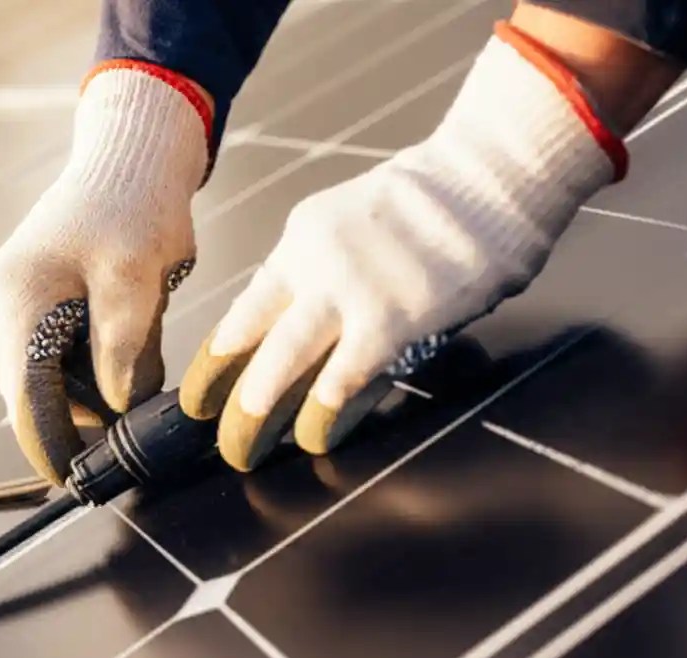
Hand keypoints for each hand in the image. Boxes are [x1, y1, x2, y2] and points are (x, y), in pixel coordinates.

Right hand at [0, 67, 208, 482]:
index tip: (81, 484)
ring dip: (90, 398)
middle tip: (127, 450)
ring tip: (138, 409)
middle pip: (32, 394)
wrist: (135, 151)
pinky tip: (132, 367)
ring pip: (51, 377)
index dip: (52, 448)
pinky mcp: (49, 297)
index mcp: (20, 301)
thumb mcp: (135, 280)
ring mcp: (25, 300)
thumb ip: (122, 349)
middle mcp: (10, 304)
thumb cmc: (136, 206)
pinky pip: (66, 352)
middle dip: (76, 426)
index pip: (25, 401)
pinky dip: (96, 370)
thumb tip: (120, 409)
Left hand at [179, 23, 627, 470]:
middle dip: (229, 398)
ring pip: (282, 364)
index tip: (195, 397)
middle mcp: (313, 265)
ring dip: (258, 414)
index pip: (243, 310)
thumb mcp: (355, 224)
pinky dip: (323, 416)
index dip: (215, 360)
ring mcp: (348, 293)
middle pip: (251, 342)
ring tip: (245, 451)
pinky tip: (314, 439)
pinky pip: (342, 381)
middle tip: (217, 439)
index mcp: (301, 240)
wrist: (491, 175)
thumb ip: (325, 275)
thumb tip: (300, 331)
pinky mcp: (391, 321)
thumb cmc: (435, 205)